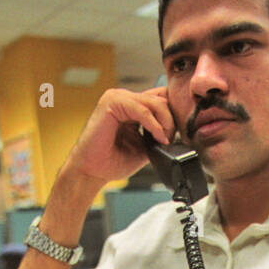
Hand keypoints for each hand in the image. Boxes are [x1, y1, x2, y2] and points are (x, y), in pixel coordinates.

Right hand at [62, 86, 176, 188]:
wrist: (91, 172)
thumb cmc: (111, 162)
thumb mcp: (144, 148)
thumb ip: (158, 136)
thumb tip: (177, 134)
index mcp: (132, 107)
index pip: (161, 99)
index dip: (173, 116)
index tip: (177, 136)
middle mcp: (125, 98)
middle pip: (162, 97)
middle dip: (172, 118)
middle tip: (171, 139)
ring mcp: (118, 97)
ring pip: (155, 101)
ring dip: (166, 122)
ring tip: (164, 140)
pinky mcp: (112, 102)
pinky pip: (142, 109)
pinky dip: (154, 124)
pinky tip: (158, 137)